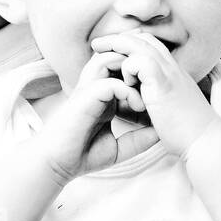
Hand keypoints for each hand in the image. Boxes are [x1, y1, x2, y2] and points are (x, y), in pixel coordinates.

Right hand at [39, 50, 156, 180]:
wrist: (58, 164)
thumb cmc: (83, 156)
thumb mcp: (121, 148)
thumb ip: (140, 138)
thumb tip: (162, 133)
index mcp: (105, 96)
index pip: (125, 69)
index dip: (144, 75)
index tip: (160, 95)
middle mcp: (97, 86)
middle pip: (119, 55)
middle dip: (140, 63)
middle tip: (158, 83)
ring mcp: (90, 89)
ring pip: (112, 60)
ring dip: (133, 71)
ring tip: (147, 92)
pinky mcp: (85, 96)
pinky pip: (111, 82)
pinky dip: (128, 92)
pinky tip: (136, 107)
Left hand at [91, 31, 217, 156]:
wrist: (205, 143)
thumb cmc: (184, 133)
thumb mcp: (162, 111)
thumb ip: (145, 102)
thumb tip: (123, 104)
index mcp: (172, 73)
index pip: (150, 45)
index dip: (129, 44)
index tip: (109, 50)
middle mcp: (172, 69)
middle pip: (144, 38)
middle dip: (118, 38)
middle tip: (97, 44)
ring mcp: (170, 74)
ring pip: (141, 44)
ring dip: (118, 46)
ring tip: (98, 52)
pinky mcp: (164, 84)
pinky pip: (140, 62)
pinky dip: (128, 68)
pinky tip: (125, 83)